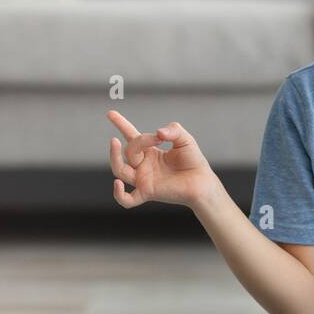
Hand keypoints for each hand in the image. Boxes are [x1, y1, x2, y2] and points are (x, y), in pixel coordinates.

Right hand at [106, 110, 220, 209]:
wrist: (203, 182)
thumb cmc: (193, 161)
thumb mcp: (185, 139)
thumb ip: (174, 130)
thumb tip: (159, 132)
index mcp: (150, 152)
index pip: (131, 137)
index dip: (121, 124)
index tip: (111, 113)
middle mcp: (143, 165)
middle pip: (129, 151)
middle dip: (140, 140)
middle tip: (159, 138)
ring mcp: (143, 180)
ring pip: (120, 170)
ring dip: (115, 157)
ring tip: (116, 141)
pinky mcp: (148, 193)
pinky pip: (127, 199)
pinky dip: (119, 194)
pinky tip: (117, 184)